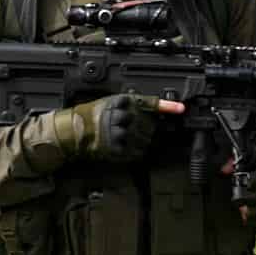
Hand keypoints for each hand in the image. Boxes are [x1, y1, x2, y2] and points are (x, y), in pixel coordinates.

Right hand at [54, 93, 179, 162]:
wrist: (74, 131)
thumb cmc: (93, 115)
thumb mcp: (112, 101)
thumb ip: (133, 103)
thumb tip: (156, 107)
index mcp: (121, 102)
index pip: (148, 103)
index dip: (167, 106)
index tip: (181, 109)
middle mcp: (121, 117)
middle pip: (149, 125)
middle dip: (148, 129)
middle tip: (141, 130)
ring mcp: (119, 133)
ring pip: (145, 139)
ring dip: (143, 141)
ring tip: (131, 139)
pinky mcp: (115, 148)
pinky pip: (135, 152)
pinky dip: (136, 151)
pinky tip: (128, 148)